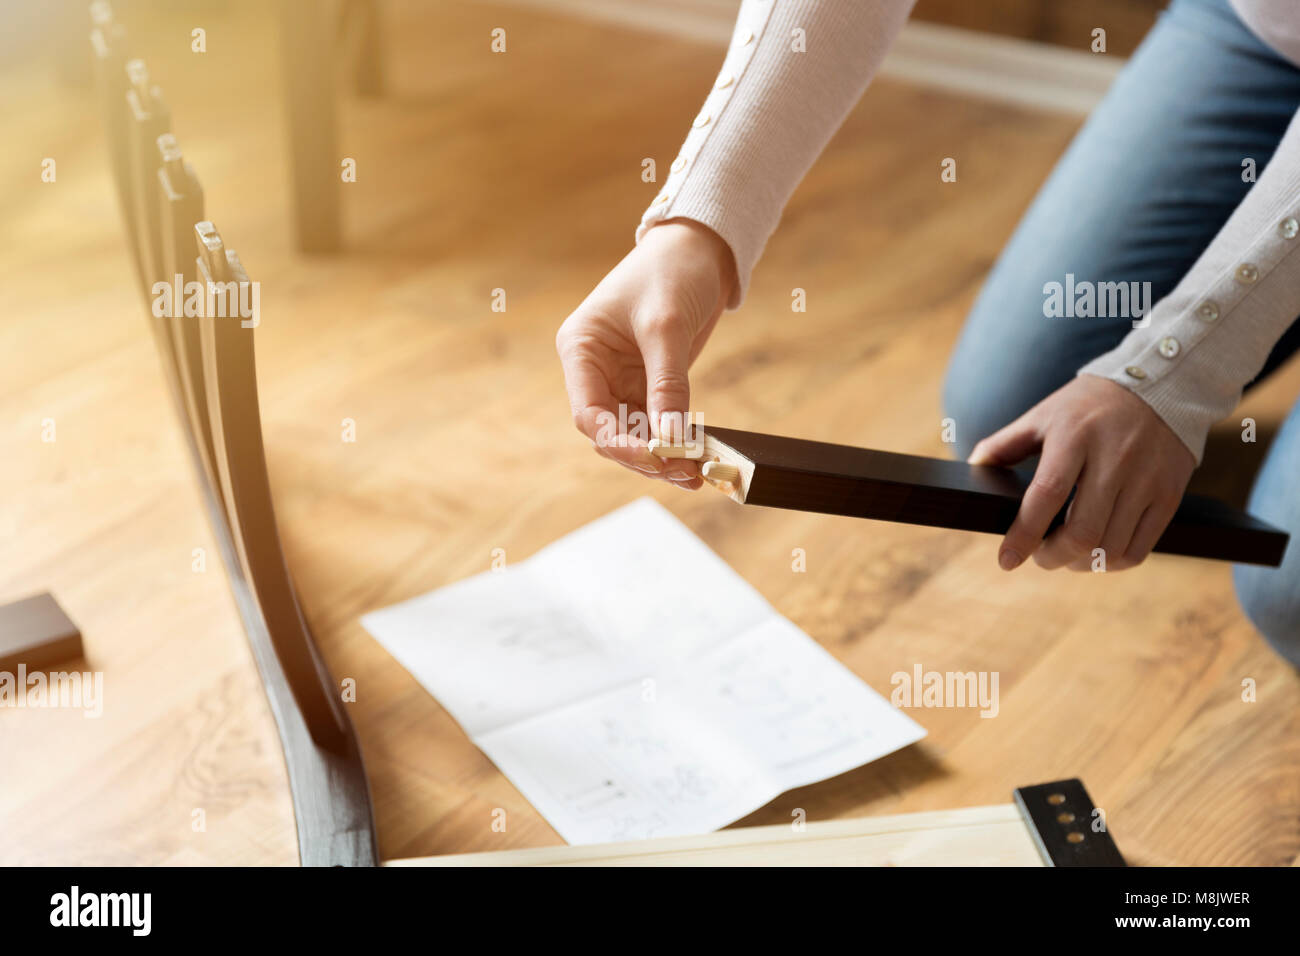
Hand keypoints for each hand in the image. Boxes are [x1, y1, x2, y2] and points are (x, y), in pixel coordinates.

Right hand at [556, 219, 736, 489]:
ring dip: (662, 454)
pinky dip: (676, 440)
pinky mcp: (650, 382)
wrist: (699, 245)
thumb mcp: (666, 326)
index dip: (617, 442)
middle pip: (610, 431)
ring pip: (634, 433)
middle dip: (644, 455)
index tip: (653, 456)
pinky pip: (657, 421)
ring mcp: (622, 378)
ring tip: (695, 473)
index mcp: (581, 349)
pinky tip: (698, 455)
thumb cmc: (671, 270)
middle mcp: (595, 369)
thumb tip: (670, 439)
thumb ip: (667, 384)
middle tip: (683, 472)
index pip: (588, 412)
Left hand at [967, 375, 1196, 571]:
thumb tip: (973, 467)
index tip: (1006, 559)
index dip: (1024, 534)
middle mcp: (1115, 458)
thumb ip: (1006, 443)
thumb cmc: (1090, 405)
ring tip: (1067, 554)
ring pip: (1110, 548)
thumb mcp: (1044, 414)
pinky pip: (1139, 549)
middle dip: (1052, 557)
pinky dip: (1112, 562)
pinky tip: (1097, 551)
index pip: (1046, 495)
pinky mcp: (1169, 495)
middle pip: (1082, 532)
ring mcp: (1147, 479)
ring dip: (1080, 564)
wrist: (1162, 386)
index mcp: (1075, 436)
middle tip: (1039, 557)